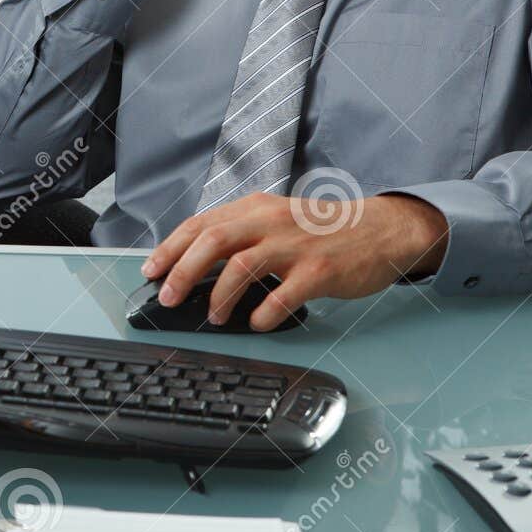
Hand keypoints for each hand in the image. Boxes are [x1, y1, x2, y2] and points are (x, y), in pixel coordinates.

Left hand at [139, 191, 449, 331]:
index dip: (171, 248)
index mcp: (255, 208)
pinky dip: (265, 312)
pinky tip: (257, 323)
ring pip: (243, 265)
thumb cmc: (322, 231)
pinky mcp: (321, 269)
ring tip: (214, 316)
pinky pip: (285, 294)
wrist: (380, 229)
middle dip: (184, 271)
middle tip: (168, 297)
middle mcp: (271, 221)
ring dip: (220, 295)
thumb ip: (241, 234)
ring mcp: (296, 245)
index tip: (151, 270)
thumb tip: (195, 263)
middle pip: (214, 241)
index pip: (201, 224)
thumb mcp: (276, 219)